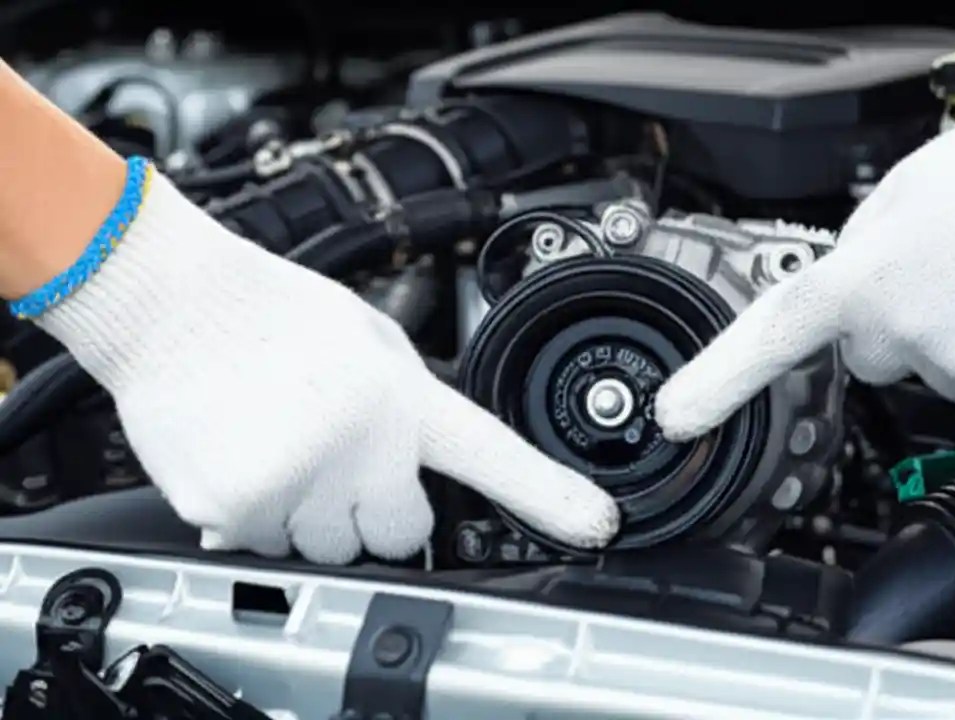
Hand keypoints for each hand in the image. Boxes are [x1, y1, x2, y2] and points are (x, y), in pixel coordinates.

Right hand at [37, 174, 619, 564]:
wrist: (172, 302)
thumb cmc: (266, 313)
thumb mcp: (369, 339)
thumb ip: (403, 405)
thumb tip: (415, 464)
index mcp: (401, 396)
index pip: (490, 454)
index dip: (548, 496)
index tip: (594, 522)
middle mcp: (362, 440)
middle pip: (396, 534)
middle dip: (369, 511)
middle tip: (330, 454)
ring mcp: (302, 477)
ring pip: (326, 546)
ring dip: (307, 515)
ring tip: (278, 440)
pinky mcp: (241, 504)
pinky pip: (261, 544)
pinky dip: (250, 516)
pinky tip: (242, 453)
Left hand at [657, 51, 954, 435]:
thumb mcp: (902, 193)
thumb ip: (861, 252)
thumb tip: (849, 287)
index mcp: (861, 277)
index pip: (771, 337)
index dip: (717, 383)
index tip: (678, 416)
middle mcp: (901, 333)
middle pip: (873, 357)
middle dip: (899, 325)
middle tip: (948, 275)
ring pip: (939, 374)